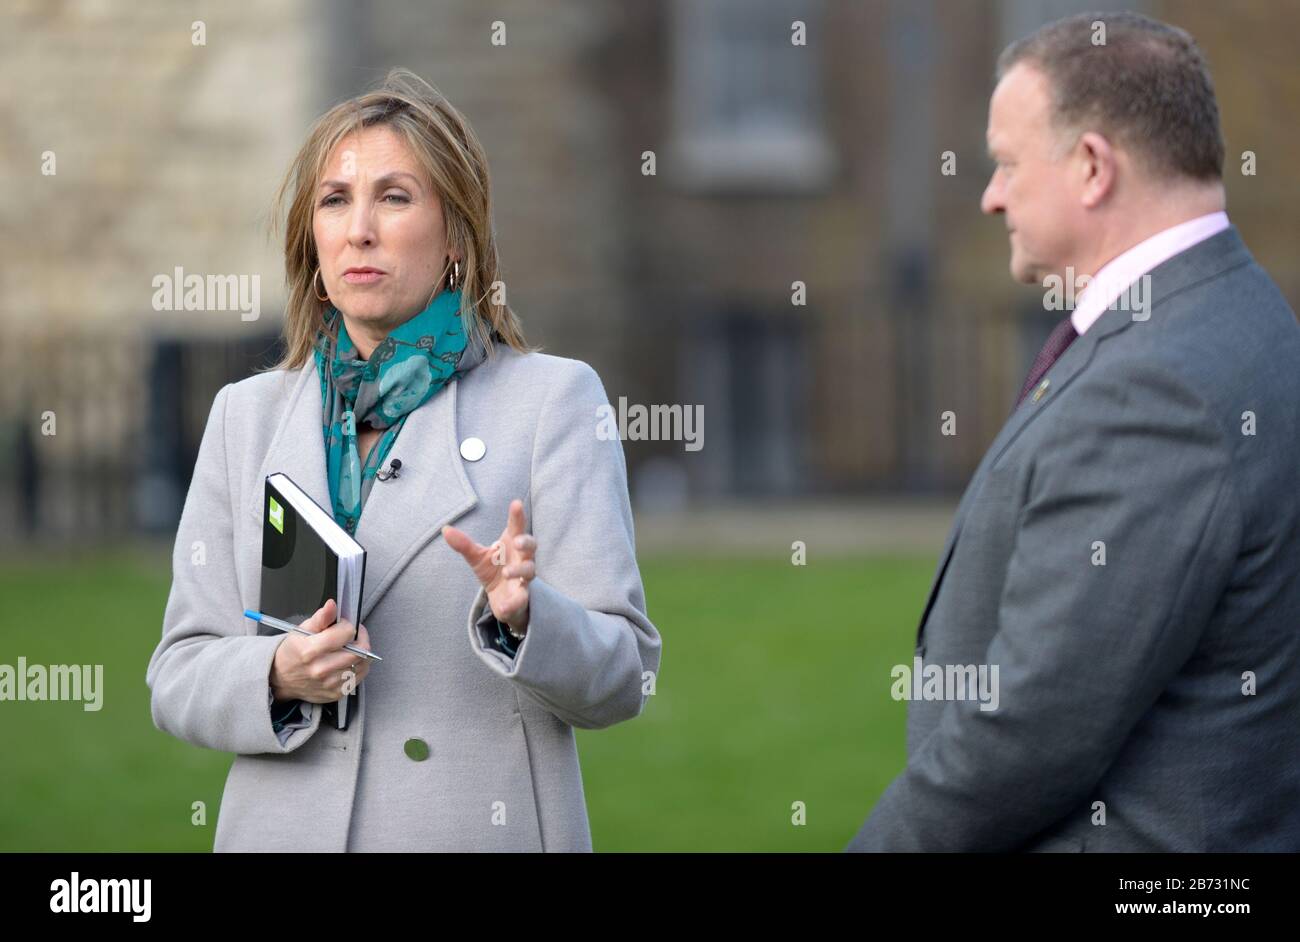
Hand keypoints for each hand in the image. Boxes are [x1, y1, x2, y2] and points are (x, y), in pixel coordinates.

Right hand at [268, 598, 371, 703]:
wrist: (281, 679)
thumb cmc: (293, 652)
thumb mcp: (301, 630)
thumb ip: (321, 617)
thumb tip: (332, 605)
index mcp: (310, 651)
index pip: (346, 634)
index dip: (349, 625)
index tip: (346, 624)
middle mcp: (321, 669)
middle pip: (359, 651)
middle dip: (361, 638)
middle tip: (354, 634)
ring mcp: (329, 684)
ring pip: (362, 664)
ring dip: (361, 653)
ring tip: (352, 647)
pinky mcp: (336, 693)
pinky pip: (358, 677)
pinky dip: (358, 667)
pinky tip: (349, 661)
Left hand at [443, 499, 535, 633]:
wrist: (502, 600)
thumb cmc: (493, 571)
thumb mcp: (477, 558)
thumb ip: (464, 544)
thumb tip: (445, 529)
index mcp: (511, 545)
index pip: (516, 527)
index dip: (517, 516)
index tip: (516, 503)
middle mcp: (522, 558)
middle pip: (531, 546)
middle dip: (526, 542)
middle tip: (517, 541)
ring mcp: (524, 578)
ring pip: (529, 571)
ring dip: (519, 570)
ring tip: (507, 572)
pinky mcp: (522, 597)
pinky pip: (521, 599)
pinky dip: (512, 603)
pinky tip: (502, 606)